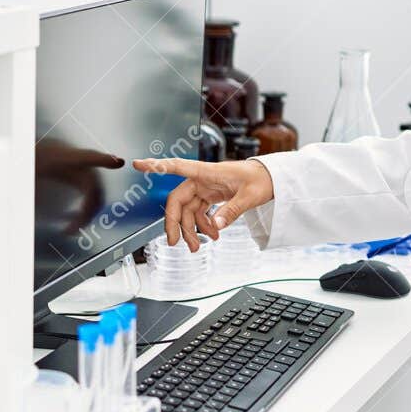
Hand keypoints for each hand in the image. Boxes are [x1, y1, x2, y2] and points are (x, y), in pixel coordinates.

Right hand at [130, 157, 274, 251]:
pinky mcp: (211, 196)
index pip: (177, 166)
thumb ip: (231, 211)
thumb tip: (215, 226)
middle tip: (174, 242)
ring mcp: (206, 188)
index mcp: (208, 172)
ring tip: (197, 246)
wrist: (272, 178)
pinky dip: (202, 225)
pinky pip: (199, 212)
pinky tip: (212, 235)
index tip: (138, 164)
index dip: (156, 166)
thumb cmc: (261, 178)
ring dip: (190, 229)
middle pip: (178, 200)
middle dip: (174, 222)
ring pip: (188, 210)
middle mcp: (203, 179)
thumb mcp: (249, 195)